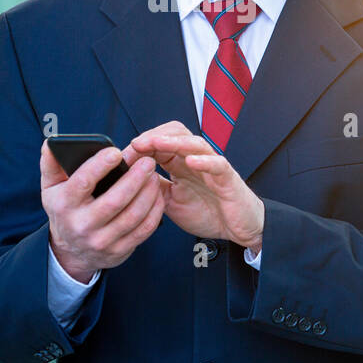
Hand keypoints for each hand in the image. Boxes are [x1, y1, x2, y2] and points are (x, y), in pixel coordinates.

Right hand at [40, 139, 166, 283]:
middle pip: (114, 201)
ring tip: (154, 175)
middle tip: (148, 161)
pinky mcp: (120, 250)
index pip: (83, 183)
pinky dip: (155, 210)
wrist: (72, 251)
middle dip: (134, 179)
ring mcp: (102, 241)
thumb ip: (51, 164)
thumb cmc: (65, 210)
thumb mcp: (51, 188)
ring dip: (148, 193)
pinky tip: (157, 194)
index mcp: (64, 205)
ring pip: (133, 215)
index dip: (100, 166)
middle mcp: (82, 225)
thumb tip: (50, 144)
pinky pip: (144, 229)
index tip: (116, 151)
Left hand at [130, 121, 264, 252]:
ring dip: (174, 142)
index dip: (143, 145)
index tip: (124, 154)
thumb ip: (153, 188)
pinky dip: (204, 160)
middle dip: (154, 136)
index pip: (160, 143)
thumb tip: (128, 179)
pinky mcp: (228, 177)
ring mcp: (212, 165)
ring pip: (194, 143)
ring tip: (156, 143)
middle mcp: (195, 160)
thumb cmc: (208, 212)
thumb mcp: (170, 202)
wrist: (238, 229)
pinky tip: (190, 161)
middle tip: (136, 144)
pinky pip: (217, 163)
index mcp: (181, 164)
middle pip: (176, 133)